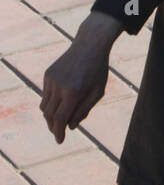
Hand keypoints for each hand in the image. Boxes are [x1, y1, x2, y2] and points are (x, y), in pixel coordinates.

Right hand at [40, 13, 118, 143]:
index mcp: (74, 92)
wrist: (90, 44)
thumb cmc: (98, 70)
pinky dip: (51, 102)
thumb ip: (84, 110)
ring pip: (45, 106)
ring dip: (51, 116)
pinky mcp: (48, 74)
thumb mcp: (98, 92)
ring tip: (60, 119)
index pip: (60, 119)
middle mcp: (59, 86)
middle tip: (59, 132)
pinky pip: (45, 94)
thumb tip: (71, 127)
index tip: (60, 140)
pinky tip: (61, 100)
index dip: (58, 132)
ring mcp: (51, 79)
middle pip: (50, 115)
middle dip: (53, 127)